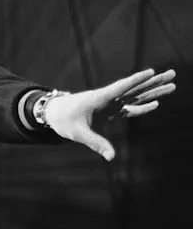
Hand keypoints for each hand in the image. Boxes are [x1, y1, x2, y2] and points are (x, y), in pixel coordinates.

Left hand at [44, 68, 176, 160]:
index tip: (151, 72)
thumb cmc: (63, 120)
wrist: (54, 113)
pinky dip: (142, 106)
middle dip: (154, 82)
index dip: (135, 80)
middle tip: (173, 74)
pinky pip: (129, 108)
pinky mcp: (110, 110)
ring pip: (136, 96)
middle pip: (135, 89)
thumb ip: (96, 143)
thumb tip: (111, 157)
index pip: (120, 87)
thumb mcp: (77, 134)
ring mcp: (111, 103)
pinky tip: (156, 104)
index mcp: (99, 99)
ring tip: (172, 83)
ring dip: (153, 91)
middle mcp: (108, 98)